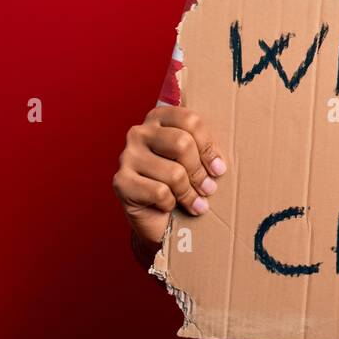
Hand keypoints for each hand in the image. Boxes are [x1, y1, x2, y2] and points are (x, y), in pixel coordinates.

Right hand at [112, 105, 227, 255]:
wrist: (156, 219)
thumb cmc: (179, 184)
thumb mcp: (194, 161)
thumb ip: (203, 151)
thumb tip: (218, 166)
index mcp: (159, 118)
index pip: (190, 120)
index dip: (208, 146)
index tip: (218, 168)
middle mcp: (139, 132)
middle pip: (182, 143)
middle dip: (199, 172)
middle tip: (208, 188)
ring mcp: (127, 156)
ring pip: (174, 172)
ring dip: (189, 193)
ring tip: (195, 203)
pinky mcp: (121, 181)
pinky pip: (160, 192)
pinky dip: (170, 204)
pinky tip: (168, 206)